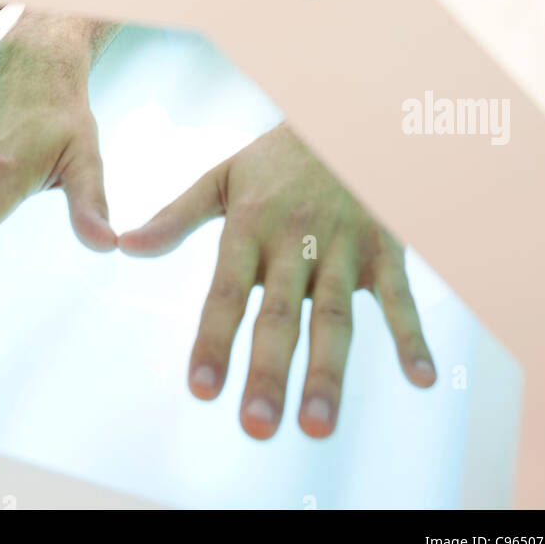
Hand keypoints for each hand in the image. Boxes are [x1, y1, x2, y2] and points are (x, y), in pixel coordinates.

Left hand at [118, 122, 435, 438]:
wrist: (349, 116)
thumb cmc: (279, 158)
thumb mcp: (223, 176)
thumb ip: (177, 216)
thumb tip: (125, 245)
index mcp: (251, 225)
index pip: (227, 291)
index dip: (213, 339)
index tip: (201, 389)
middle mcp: (296, 241)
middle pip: (280, 315)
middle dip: (268, 372)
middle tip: (256, 427)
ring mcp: (343, 247)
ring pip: (334, 317)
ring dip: (328, 373)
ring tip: (317, 425)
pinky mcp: (384, 249)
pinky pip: (399, 296)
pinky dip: (411, 336)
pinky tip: (419, 378)